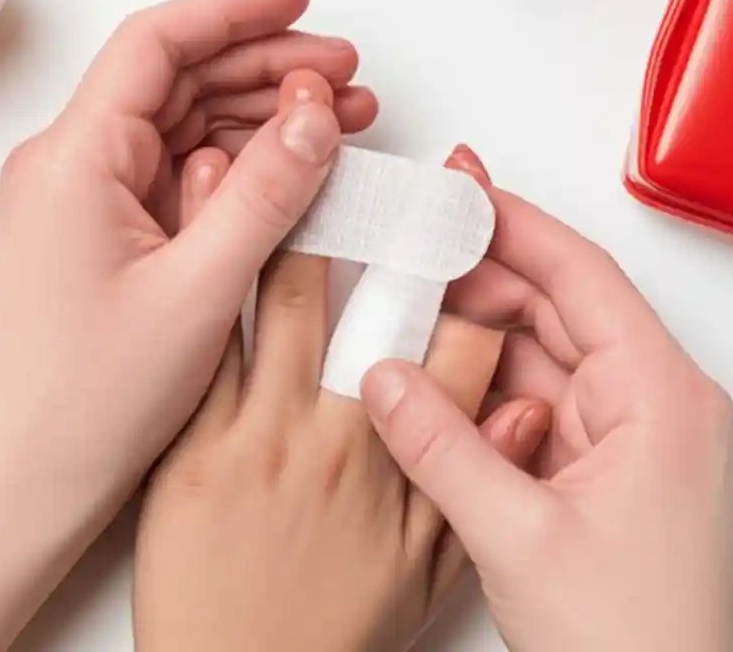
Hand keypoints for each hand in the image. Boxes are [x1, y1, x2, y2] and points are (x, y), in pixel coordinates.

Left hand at [0, 0, 378, 650]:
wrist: (27, 483)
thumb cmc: (85, 403)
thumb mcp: (199, 289)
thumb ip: (265, 191)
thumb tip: (314, 113)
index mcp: (72, 159)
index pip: (158, 43)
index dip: (236, 12)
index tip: (301, 3)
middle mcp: (66, 168)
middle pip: (175, 80)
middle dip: (266, 69)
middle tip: (346, 78)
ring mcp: (80, 205)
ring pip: (179, 128)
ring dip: (256, 120)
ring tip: (338, 124)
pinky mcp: (97, 240)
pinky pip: (171, 179)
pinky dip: (231, 170)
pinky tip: (288, 175)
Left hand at [134, 134, 551, 651]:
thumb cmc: (323, 634)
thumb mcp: (433, 573)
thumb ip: (485, 481)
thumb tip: (540, 412)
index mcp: (398, 460)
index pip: (461, 343)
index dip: (478, 267)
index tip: (478, 206)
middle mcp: (330, 432)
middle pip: (373, 296)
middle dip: (386, 211)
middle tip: (381, 138)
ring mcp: (254, 430)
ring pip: (280, 293)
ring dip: (283, 204)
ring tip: (284, 130)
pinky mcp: (192, 440)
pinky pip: (203, 327)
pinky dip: (202, 253)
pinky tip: (201, 193)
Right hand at [360, 184, 732, 651]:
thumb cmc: (634, 641)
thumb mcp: (518, 536)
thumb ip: (440, 447)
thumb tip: (380, 376)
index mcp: (660, 396)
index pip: (581, 276)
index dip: (512, 225)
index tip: (455, 188)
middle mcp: (652, 405)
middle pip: (556, 310)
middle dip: (477, 286)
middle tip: (401, 260)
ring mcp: (626, 440)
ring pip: (539, 361)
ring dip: (472, 348)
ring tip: (399, 325)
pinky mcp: (600, 473)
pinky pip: (535, 410)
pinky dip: (482, 400)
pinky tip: (431, 395)